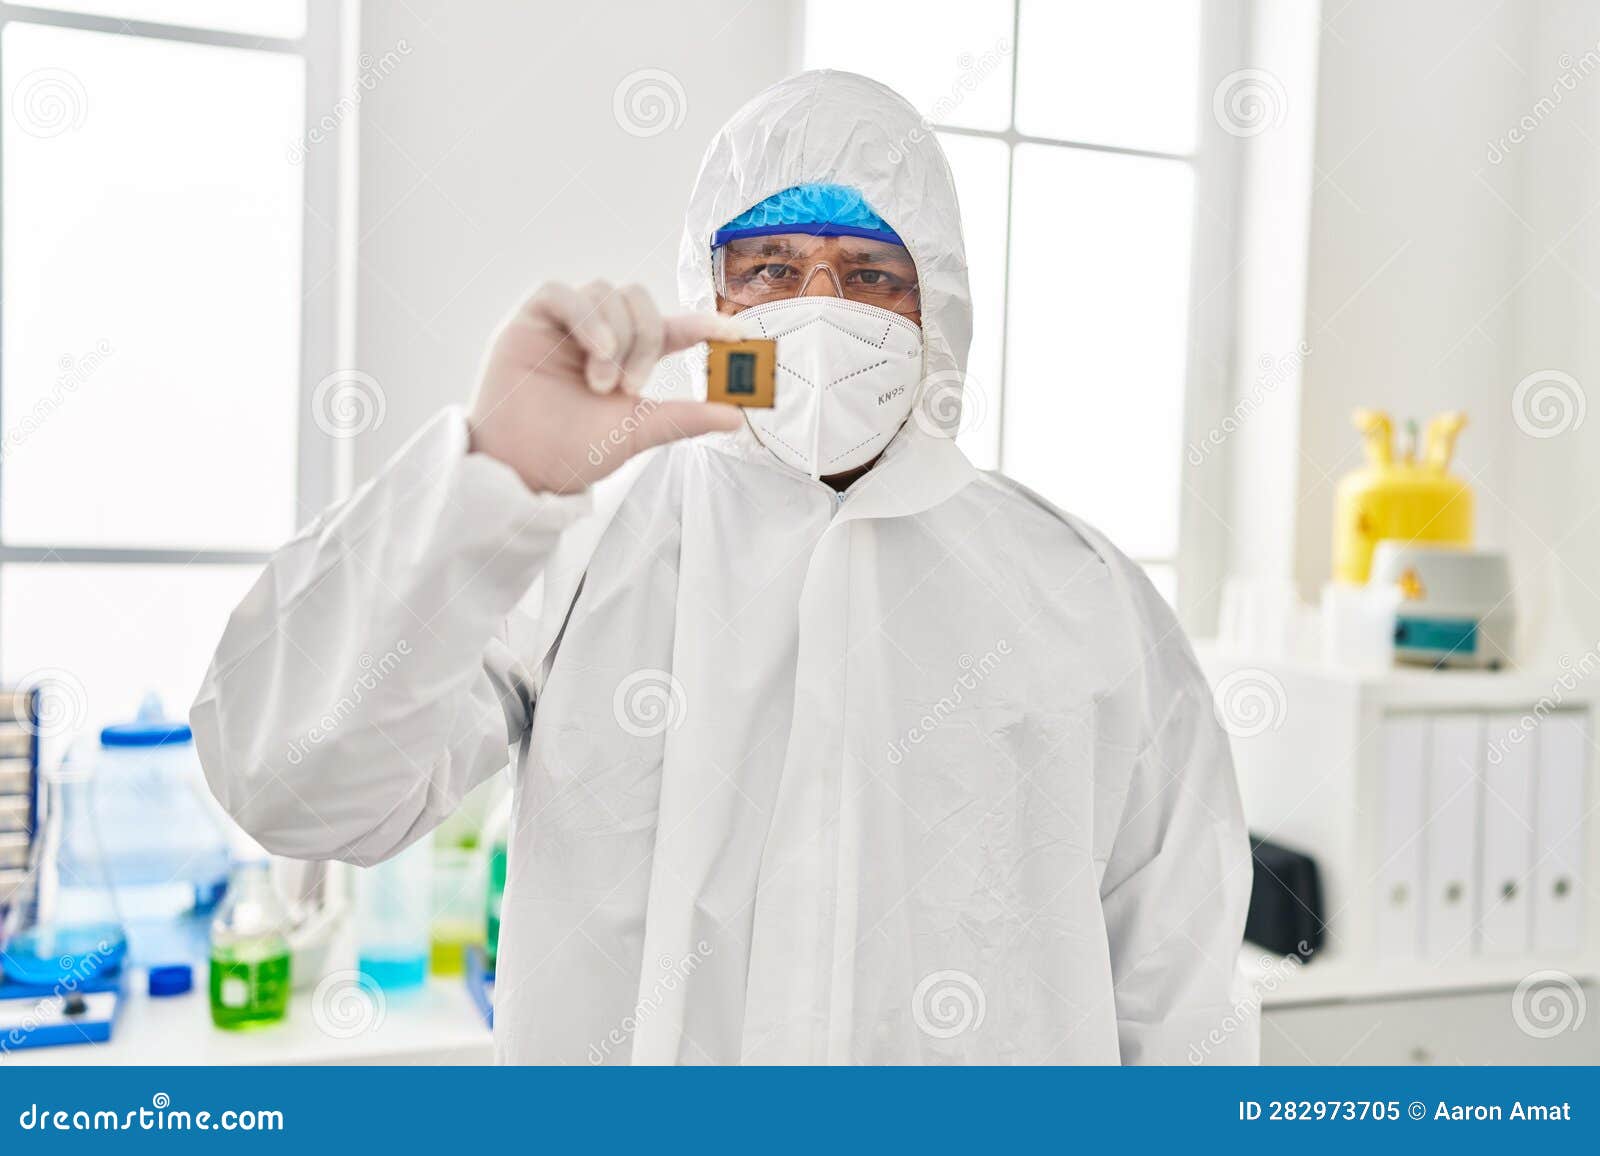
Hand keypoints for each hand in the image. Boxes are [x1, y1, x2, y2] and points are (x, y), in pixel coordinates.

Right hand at [467, 281, 744, 493]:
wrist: (523, 468)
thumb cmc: (574, 450)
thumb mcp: (637, 433)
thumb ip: (683, 419)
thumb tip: (736, 417)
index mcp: (629, 356)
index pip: (674, 328)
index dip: (705, 325)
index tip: (737, 334)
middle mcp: (601, 334)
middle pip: (639, 300)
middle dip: (646, 339)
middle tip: (631, 386)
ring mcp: (566, 324)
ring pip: (606, 293)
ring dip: (614, 336)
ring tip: (600, 383)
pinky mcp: (532, 320)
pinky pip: (563, 293)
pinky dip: (586, 317)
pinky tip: (596, 351)